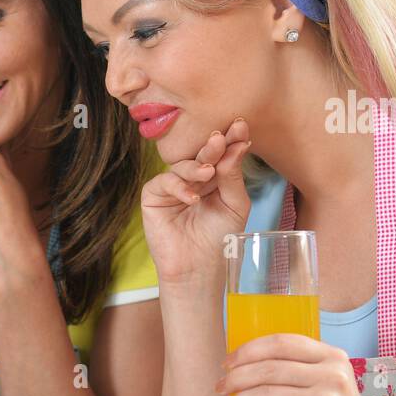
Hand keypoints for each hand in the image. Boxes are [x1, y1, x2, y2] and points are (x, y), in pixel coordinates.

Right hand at [141, 118, 251, 285]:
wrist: (198, 269)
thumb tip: (236, 146)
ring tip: (208, 173)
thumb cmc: (219, 239)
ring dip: (195, 166)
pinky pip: (163, 182)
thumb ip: (233, 176)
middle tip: (221, 138)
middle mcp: (193, 179)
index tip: (242, 126)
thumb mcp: (235, 205)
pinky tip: (192, 198)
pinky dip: (178, 187)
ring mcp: (173, 187)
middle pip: (202, 155)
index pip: (222, 154)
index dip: (231, 139)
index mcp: (215, 178)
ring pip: (182, 165)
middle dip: (213, 146)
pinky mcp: (154, 197)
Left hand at [213, 333, 388, 395]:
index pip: (281, 342)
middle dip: (235, 379)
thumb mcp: (327, 382)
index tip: (226, 363)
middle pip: (268, 369)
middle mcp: (331, 375)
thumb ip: (299, 369)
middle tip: (218, 389)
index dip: (248, 350)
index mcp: (330, 357)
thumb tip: (243, 366)